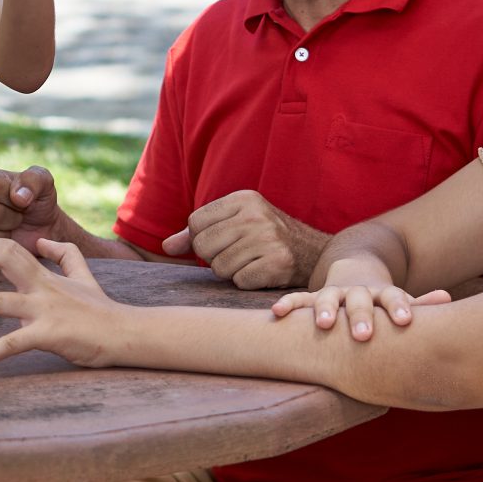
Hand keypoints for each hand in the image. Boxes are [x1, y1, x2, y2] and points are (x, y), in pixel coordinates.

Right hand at [0, 164, 67, 249]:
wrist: (41, 232)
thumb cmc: (38, 203)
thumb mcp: (43, 184)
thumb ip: (34, 180)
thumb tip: (18, 196)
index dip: (13, 197)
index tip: (21, 199)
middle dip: (12, 217)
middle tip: (17, 215)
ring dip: (5, 232)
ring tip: (10, 226)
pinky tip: (3, 239)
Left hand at [0, 238, 127, 368]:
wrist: (125, 334)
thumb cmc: (102, 310)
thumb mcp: (85, 275)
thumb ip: (65, 255)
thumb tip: (42, 241)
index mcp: (45, 275)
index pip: (9, 248)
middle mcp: (42, 287)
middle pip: (3, 258)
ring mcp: (44, 310)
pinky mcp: (49, 335)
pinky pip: (11, 343)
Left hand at [162, 190, 325, 287]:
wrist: (315, 252)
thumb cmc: (267, 237)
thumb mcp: (236, 222)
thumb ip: (199, 232)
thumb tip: (167, 247)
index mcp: (244, 199)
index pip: (195, 222)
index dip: (201, 239)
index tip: (221, 241)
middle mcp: (255, 216)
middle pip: (203, 246)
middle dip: (213, 257)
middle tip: (236, 255)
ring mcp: (268, 239)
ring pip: (218, 267)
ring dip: (230, 271)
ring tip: (250, 262)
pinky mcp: (276, 264)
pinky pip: (238, 281)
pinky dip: (246, 282)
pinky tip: (261, 272)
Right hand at [271, 283, 452, 340]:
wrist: (352, 275)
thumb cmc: (380, 302)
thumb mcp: (398, 301)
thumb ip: (421, 304)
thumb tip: (449, 299)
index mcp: (380, 294)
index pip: (392, 299)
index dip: (399, 309)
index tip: (406, 322)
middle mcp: (356, 292)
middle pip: (359, 302)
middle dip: (360, 318)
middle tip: (364, 336)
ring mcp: (333, 294)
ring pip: (327, 300)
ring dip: (324, 310)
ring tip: (322, 325)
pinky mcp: (313, 299)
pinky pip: (299, 300)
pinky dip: (288, 305)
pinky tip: (276, 314)